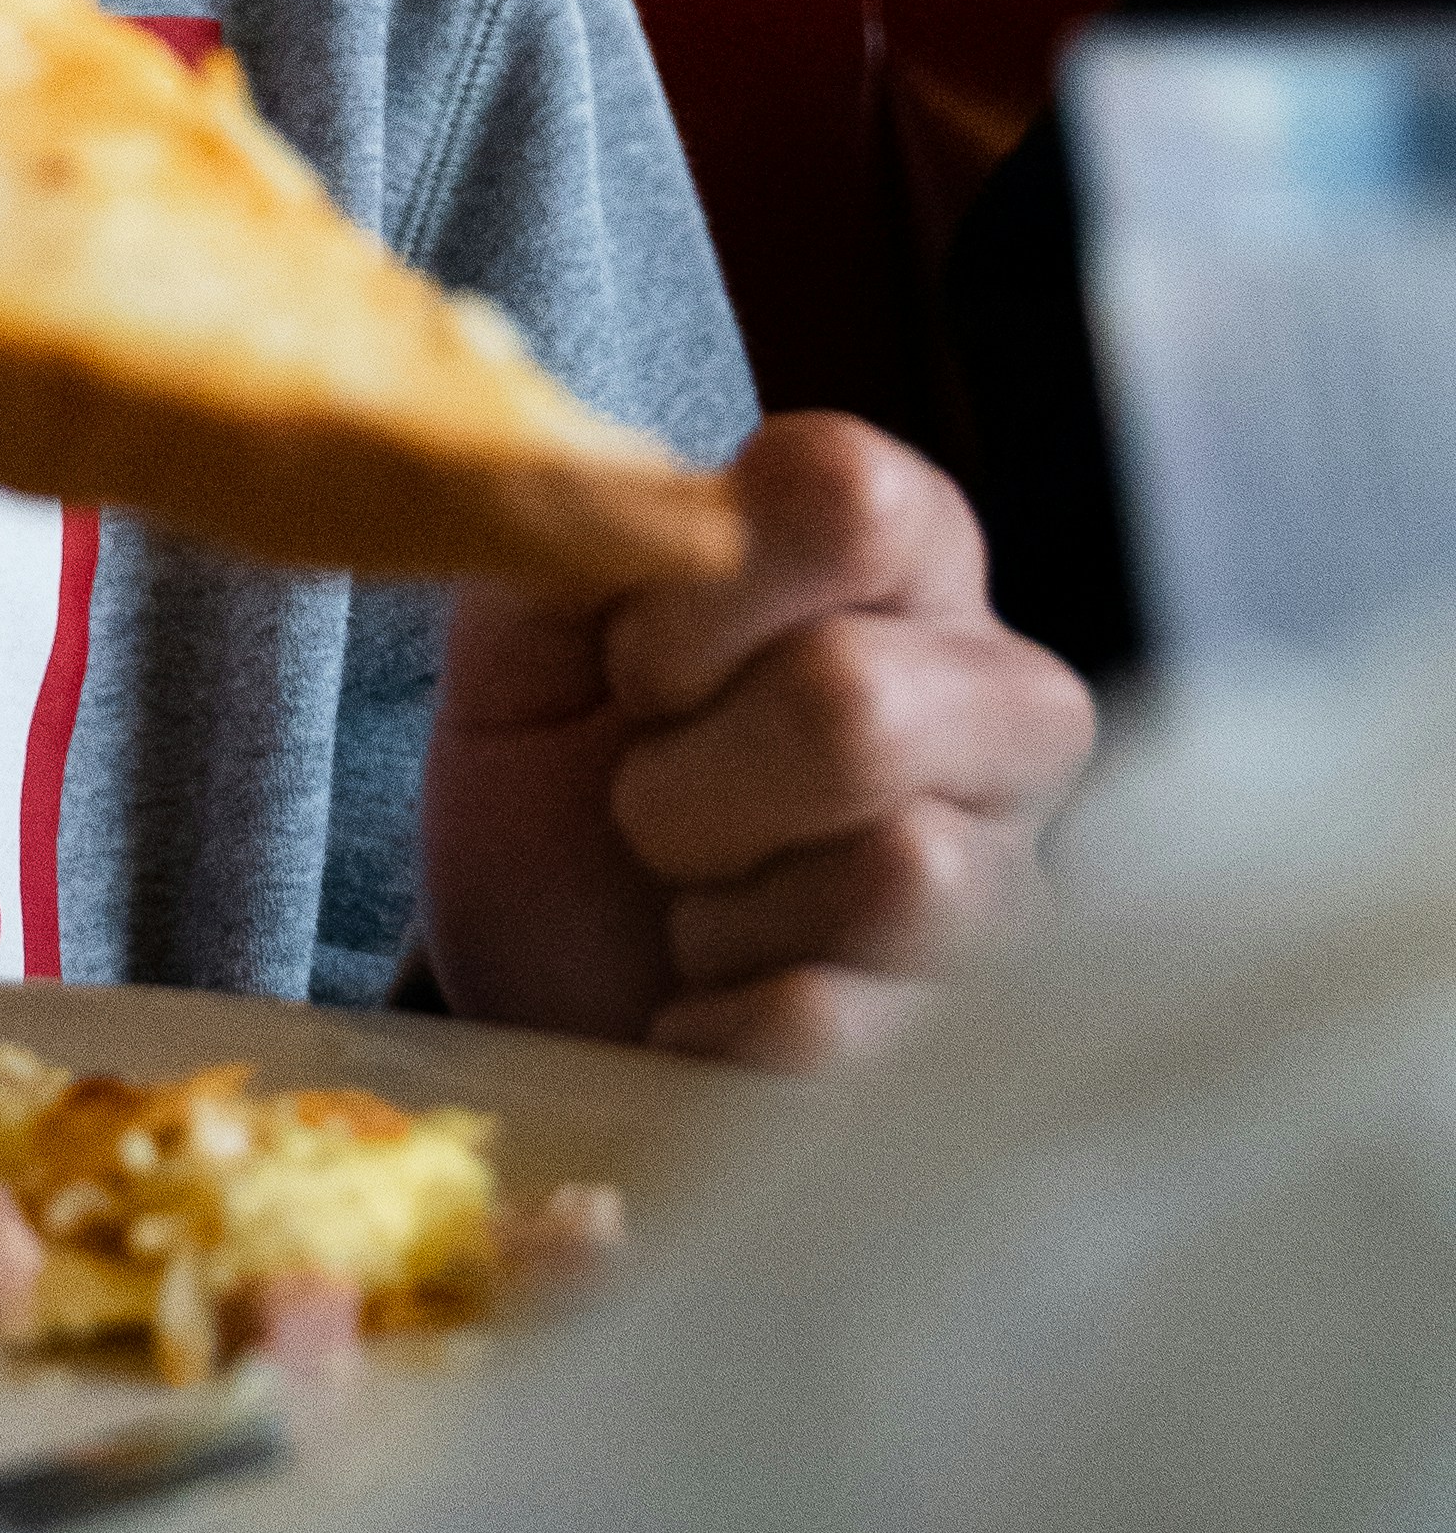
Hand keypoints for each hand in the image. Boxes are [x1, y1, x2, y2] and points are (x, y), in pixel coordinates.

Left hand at [417, 413, 1096, 1069]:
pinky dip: (719, 1021)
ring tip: (690, 901)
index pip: (853, 497)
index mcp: (900, 553)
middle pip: (863, 701)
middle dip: (692, 773)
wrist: (542, 968)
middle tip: (641, 804)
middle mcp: (997, 700)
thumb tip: (596, 500)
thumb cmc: (564, 763)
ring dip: (722, 906)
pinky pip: (846, 1029)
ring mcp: (1004, 876)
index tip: (633, 659)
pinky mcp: (964, 1035)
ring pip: (900, 873)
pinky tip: (699, 999)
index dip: (704, 587)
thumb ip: (570, 537)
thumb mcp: (529, 630)